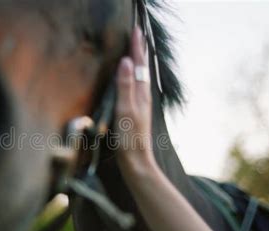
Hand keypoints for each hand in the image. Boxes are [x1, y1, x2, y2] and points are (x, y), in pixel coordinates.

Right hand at [115, 27, 155, 174]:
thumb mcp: (125, 110)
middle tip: (137, 35)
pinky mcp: (135, 112)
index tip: (136, 30)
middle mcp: (143, 97)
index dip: (137, 47)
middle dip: (139, 51)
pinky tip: (131, 81)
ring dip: (138, 62)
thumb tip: (127, 61)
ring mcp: (140, 105)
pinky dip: (134, 76)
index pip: (139, 65)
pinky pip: (136, 87)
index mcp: (141, 94)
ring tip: (136, 51)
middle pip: (142, 68)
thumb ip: (125, 86)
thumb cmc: (129, 138)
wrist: (136, 161)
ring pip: (140, 77)